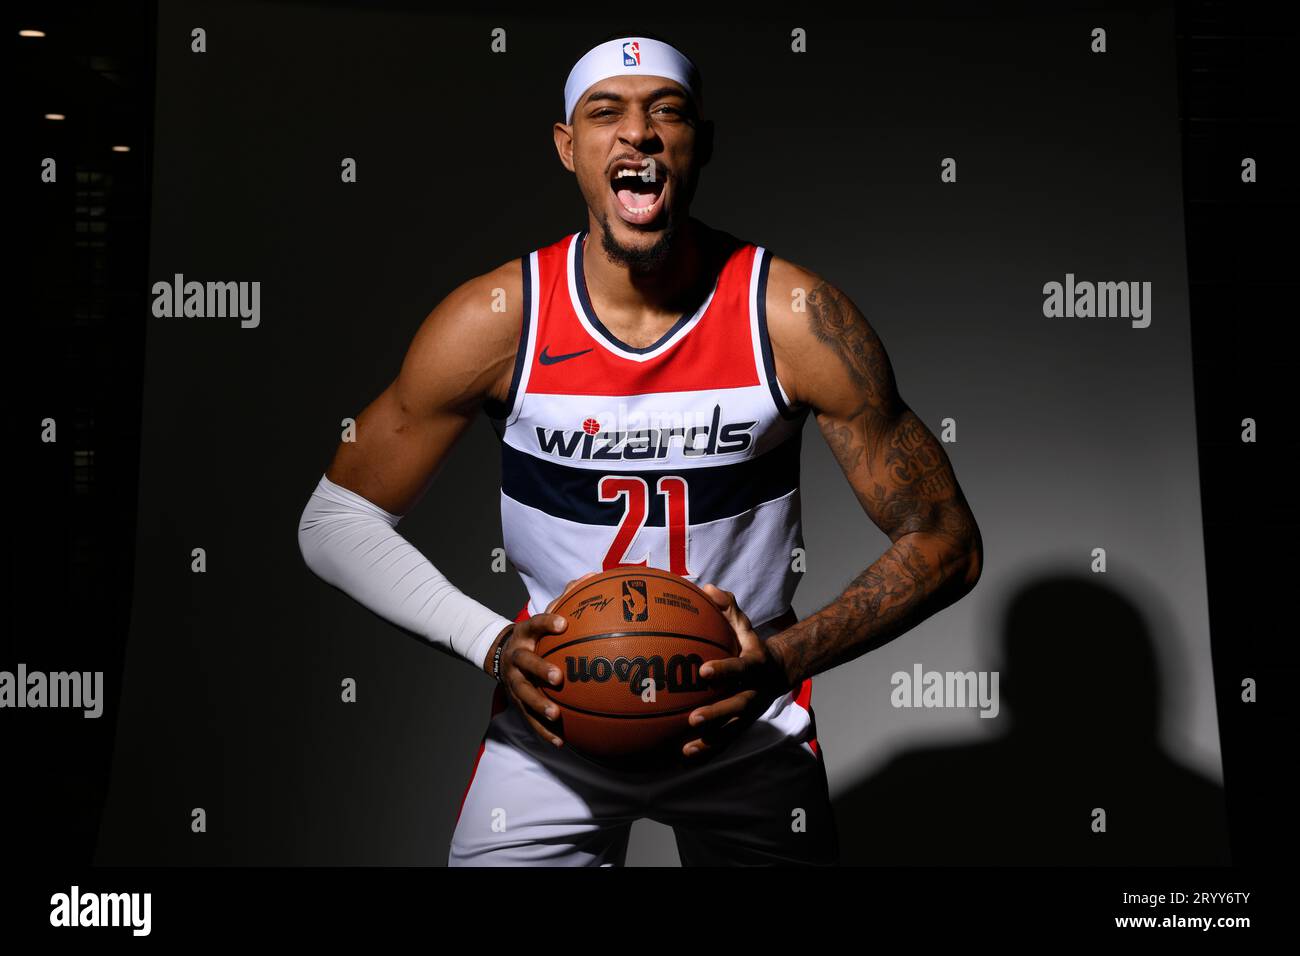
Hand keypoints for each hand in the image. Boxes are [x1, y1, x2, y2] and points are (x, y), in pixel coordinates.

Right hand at [494, 571, 602, 747]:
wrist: (500, 654)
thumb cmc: (536, 634)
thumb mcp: (546, 614)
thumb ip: (569, 597)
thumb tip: (595, 575)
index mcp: (526, 634)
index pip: (536, 623)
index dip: (548, 622)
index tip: (564, 623)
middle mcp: (517, 657)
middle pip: (526, 664)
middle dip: (540, 670)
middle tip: (559, 677)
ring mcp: (514, 682)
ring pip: (524, 694)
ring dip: (539, 706)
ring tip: (556, 715)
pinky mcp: (516, 702)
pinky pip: (529, 719)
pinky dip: (543, 732)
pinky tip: (561, 742)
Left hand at [681, 584, 795, 759]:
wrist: (777, 671)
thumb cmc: (750, 645)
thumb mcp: (744, 624)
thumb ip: (728, 607)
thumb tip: (706, 589)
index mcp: (754, 666)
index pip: (740, 668)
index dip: (724, 671)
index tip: (703, 671)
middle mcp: (754, 692)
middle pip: (736, 706)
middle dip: (716, 714)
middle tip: (693, 718)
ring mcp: (748, 712)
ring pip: (731, 730)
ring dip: (711, 740)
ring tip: (687, 747)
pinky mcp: (741, 724)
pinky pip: (724, 740)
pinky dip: (707, 749)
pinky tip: (684, 755)